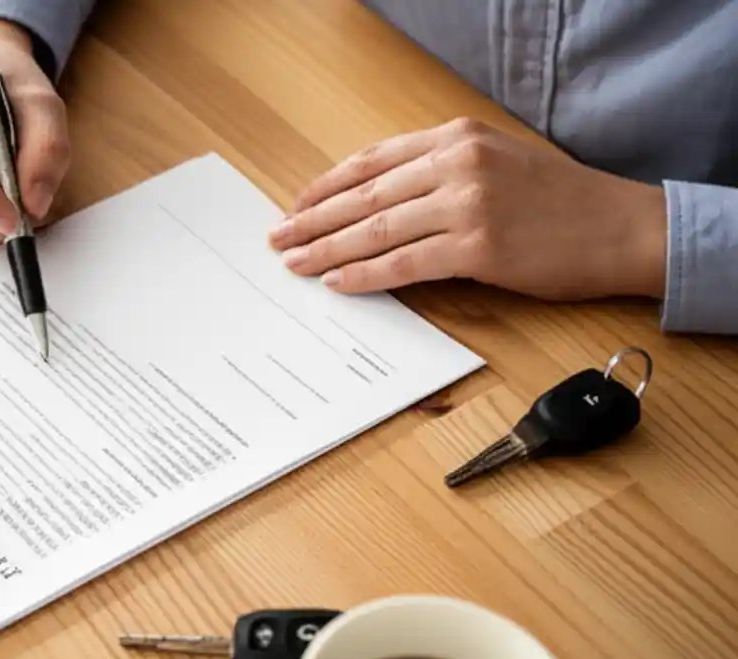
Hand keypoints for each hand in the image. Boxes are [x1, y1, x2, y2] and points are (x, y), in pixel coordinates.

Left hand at [270, 118, 666, 300]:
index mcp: (457, 136)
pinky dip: (365, 275)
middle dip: (312, 220)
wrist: (621, 227)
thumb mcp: (496, 161)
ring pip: (375, 231)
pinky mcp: (478, 247)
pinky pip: (404, 264)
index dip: (325, 186)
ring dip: (326, 251)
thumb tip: (378, 204)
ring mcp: (467, 204)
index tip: (295, 205)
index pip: (372, 161)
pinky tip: (338, 283)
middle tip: (277, 238)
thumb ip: (440, 171)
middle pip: (363, 196)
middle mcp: (457, 163)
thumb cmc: (560, 200)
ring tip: (295, 264)